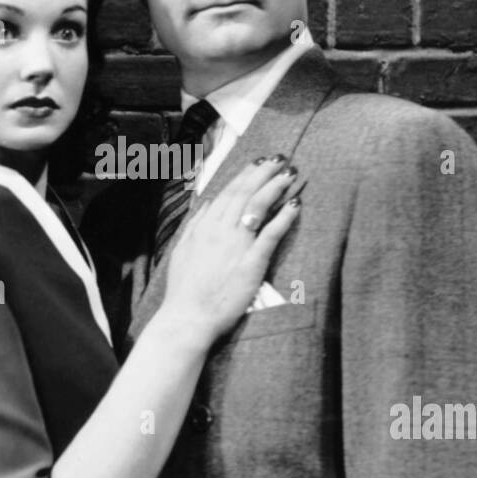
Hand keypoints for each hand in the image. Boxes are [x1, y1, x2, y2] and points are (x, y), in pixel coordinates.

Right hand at [161, 156, 300, 343]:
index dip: (245, 176)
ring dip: (275, 187)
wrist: (187, 318)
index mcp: (204, 227)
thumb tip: (206, 204)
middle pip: (245, 193)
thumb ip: (195, 225)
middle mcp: (220, 230)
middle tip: (280, 159)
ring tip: (290, 174)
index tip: (257, 164)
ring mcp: (236, 245)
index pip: (227, 193)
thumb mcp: (181, 251)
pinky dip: (284, 217)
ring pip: (257, 206)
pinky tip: (295, 204)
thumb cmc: (184, 291)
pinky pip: (271, 234)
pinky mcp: (251, 263)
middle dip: (263, 173)